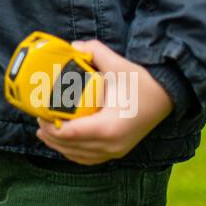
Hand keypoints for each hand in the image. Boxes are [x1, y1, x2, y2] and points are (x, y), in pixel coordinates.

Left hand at [34, 39, 173, 165]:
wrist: (166, 97)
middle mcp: (112, 144)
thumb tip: (73, 46)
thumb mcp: (118, 64)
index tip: (40, 113)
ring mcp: (116, 151)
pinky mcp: (118, 151)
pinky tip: (63, 143)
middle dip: (51, 135)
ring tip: (44, 131)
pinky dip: (73, 152)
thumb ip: (94, 51)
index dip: (50, 126)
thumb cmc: (142, 83)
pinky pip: (90, 158)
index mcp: (108, 127)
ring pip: (79, 156)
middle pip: (70, 147)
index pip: (70, 134)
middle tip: (39, 119)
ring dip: (59, 146)